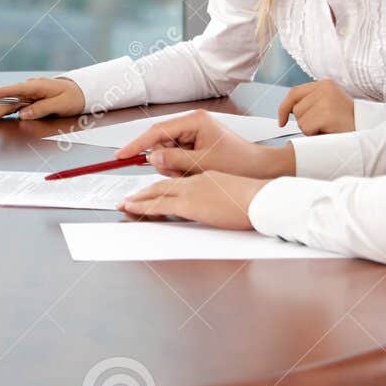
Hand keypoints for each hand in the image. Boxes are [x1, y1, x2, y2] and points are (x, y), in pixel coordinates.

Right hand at [0, 77, 83, 124]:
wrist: (79, 92)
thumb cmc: (72, 97)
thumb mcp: (61, 104)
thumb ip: (42, 108)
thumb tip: (23, 114)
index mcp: (38, 86)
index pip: (19, 89)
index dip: (5, 92)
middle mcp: (30, 90)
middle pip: (9, 101)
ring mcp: (28, 96)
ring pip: (9, 105)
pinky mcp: (28, 102)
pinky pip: (14, 107)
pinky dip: (3, 112)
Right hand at [109, 109, 293, 178]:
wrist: (260, 169)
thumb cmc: (238, 163)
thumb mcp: (203, 164)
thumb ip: (174, 159)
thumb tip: (151, 157)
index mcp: (194, 121)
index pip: (157, 130)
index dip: (137, 144)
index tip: (121, 155)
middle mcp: (192, 123)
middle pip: (160, 140)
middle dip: (163, 159)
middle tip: (175, 172)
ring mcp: (194, 132)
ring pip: (167, 150)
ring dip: (172, 165)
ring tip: (191, 173)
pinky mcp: (196, 143)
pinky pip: (177, 154)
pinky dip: (179, 166)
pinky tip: (192, 171)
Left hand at [119, 171, 265, 228]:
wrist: (260, 199)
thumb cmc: (254, 200)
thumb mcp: (231, 193)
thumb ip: (217, 196)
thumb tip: (212, 203)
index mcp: (205, 178)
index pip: (177, 181)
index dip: (162, 187)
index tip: (151, 192)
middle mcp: (194, 181)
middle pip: (162, 184)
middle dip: (144, 192)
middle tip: (129, 199)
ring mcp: (190, 190)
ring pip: (156, 192)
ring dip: (138, 198)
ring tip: (125, 204)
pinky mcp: (188, 203)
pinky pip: (158, 203)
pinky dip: (142, 205)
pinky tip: (131, 208)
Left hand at [277, 79, 355, 135]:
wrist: (368, 130)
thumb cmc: (346, 122)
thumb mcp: (328, 104)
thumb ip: (310, 102)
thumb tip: (285, 111)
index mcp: (325, 83)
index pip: (294, 93)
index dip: (284, 108)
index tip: (281, 122)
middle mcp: (325, 88)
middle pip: (296, 109)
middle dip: (304, 121)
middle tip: (324, 124)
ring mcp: (326, 100)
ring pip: (300, 120)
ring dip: (310, 129)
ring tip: (328, 127)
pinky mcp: (327, 114)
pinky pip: (306, 128)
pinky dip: (315, 134)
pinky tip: (330, 131)